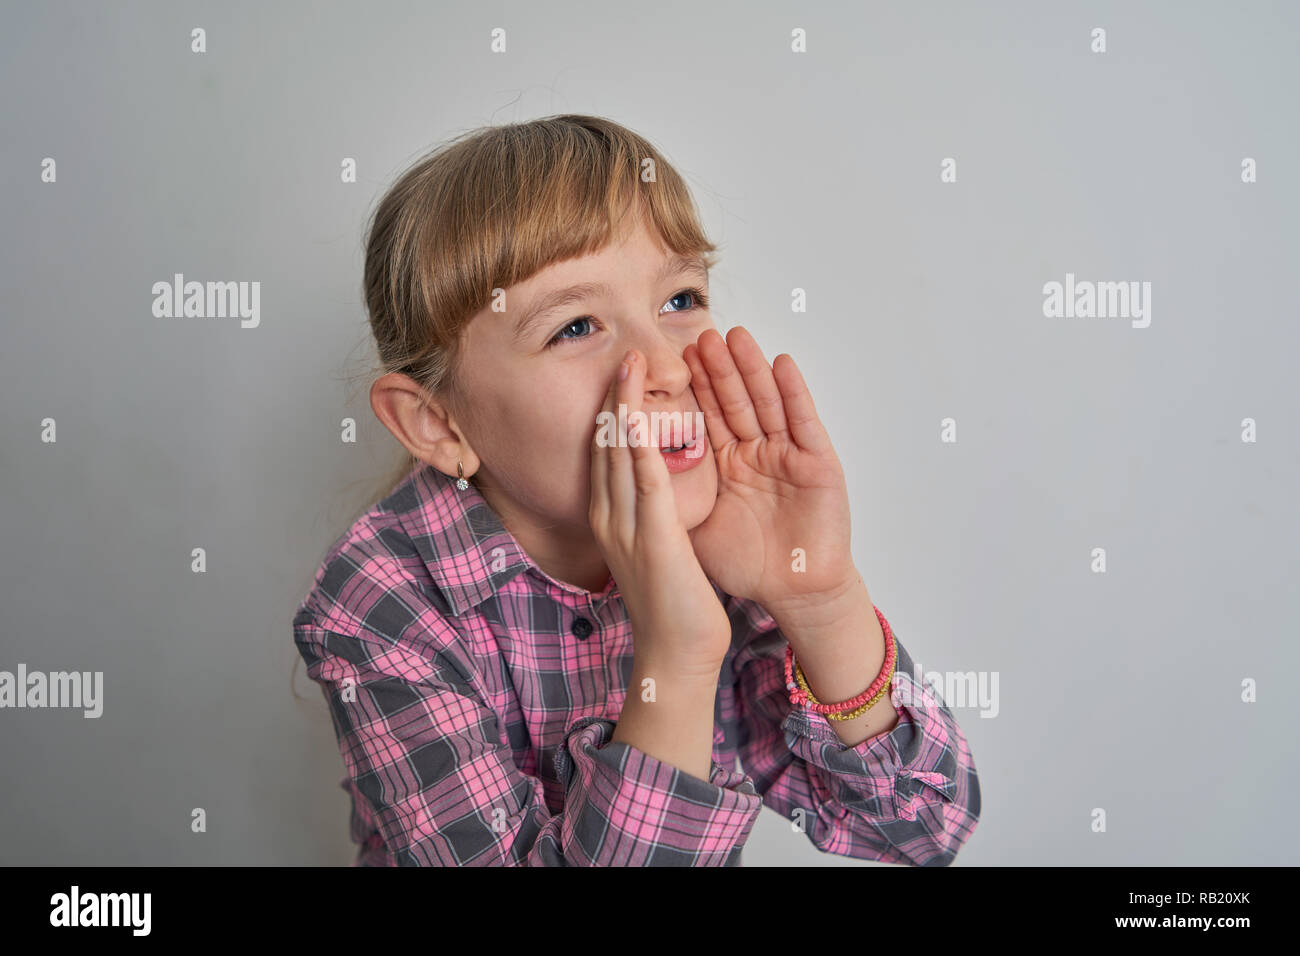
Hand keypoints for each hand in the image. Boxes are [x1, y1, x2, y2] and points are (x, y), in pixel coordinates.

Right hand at [588, 349, 732, 680]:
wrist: (676, 651)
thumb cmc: (672, 604)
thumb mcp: (652, 549)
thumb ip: (647, 516)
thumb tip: (653, 490)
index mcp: (611, 519)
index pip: (605, 454)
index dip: (611, 413)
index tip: (621, 378)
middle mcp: (610, 518)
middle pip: (604, 446)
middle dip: (612, 399)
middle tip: (621, 355)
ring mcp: (625, 527)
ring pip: (618, 455)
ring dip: (622, 407)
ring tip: (628, 367)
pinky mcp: (652, 538)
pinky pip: (645, 482)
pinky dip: (639, 446)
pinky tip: (637, 418)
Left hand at [682, 326, 857, 615]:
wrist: (793, 594)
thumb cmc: (748, 566)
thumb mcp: (696, 526)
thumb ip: (669, 497)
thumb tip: (623, 477)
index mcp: (728, 465)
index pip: (704, 417)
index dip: (690, 390)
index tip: (667, 361)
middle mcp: (757, 453)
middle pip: (734, 402)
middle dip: (717, 369)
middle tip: (698, 334)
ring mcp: (789, 455)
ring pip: (766, 402)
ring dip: (751, 368)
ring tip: (735, 335)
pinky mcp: (819, 465)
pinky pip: (804, 422)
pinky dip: (795, 392)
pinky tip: (781, 364)